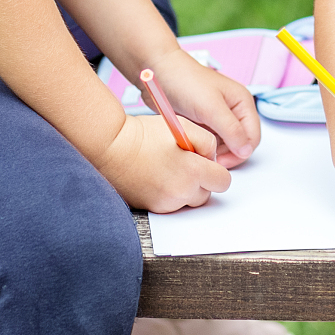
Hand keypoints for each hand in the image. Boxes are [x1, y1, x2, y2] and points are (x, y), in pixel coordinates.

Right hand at [98, 113, 231, 213]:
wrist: (111, 147)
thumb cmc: (144, 135)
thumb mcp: (185, 126)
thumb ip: (207, 142)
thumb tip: (211, 157)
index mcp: (193, 171)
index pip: (223, 182)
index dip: (215, 170)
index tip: (206, 163)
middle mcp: (181, 192)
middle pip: (206, 195)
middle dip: (201, 182)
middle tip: (186, 165)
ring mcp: (166, 203)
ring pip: (188, 201)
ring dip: (185, 189)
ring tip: (169, 169)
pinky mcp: (152, 208)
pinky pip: (170, 205)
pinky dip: (168, 194)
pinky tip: (157, 177)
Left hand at [149, 49, 259, 166]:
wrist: (159, 71)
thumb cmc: (186, 83)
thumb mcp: (211, 108)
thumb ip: (231, 130)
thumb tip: (246, 151)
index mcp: (243, 103)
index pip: (252, 138)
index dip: (239, 153)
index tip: (219, 162)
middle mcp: (233, 111)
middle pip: (239, 143)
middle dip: (226, 154)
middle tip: (206, 159)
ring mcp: (218, 117)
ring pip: (224, 144)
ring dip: (213, 151)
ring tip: (196, 152)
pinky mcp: (203, 121)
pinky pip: (209, 140)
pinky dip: (203, 146)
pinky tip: (191, 146)